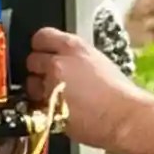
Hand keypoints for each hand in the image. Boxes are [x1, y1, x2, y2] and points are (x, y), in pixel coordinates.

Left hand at [25, 27, 151, 151]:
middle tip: (51, 78)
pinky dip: (42, 108)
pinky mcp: (47, 109)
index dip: (41, 45)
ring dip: (38, 90)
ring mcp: (50, 87)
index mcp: (74, 47)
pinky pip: (36, 106)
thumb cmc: (119, 93)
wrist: (124, 117)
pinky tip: (58, 110)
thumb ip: (77, 59)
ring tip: (55, 96)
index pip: (42, 36)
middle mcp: (58, 63)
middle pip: (32, 60)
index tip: (44, 51)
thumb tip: (67, 62)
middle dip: (38, 69)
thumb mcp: (99, 62)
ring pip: (30, 85)